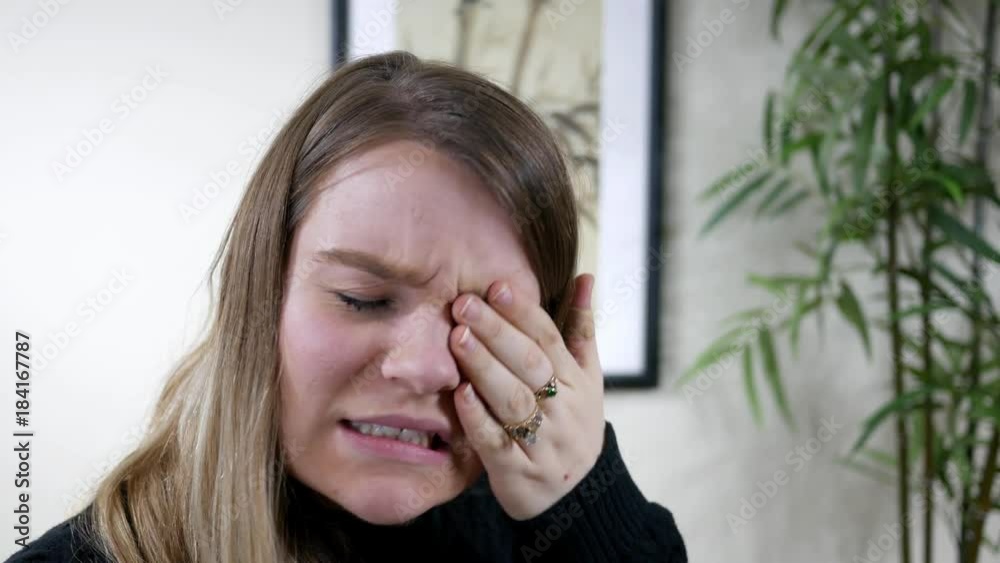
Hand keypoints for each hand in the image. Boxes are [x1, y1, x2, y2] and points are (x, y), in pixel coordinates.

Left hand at [449, 273, 605, 519]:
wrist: (579, 498)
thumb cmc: (574, 426)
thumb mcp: (588, 379)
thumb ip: (581, 329)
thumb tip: (585, 278)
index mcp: (576, 383)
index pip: (549, 341)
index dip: (524, 313)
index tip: (497, 287)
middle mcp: (562, 410)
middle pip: (530, 365)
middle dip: (497, 332)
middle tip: (465, 303)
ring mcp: (541, 442)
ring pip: (513, 400)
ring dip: (485, 367)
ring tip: (458, 337)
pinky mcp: (517, 471)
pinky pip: (496, 443)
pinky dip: (479, 418)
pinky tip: (460, 394)